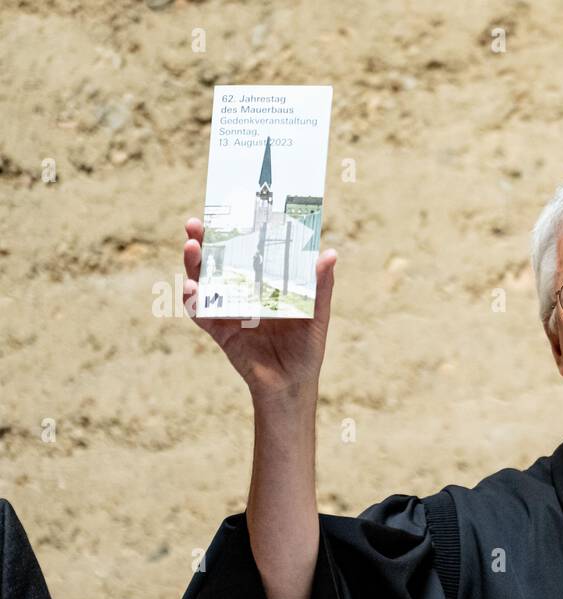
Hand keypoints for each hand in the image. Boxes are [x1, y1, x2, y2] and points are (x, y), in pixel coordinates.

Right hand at [182, 218, 336, 401]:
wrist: (293, 384)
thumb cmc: (307, 347)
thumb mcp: (317, 314)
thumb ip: (320, 285)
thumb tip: (330, 253)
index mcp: (263, 283)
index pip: (244, 251)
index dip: (233, 231)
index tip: (227, 209)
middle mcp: (241, 292)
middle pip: (216, 261)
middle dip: (203, 241)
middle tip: (196, 224)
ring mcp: (227, 310)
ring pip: (203, 282)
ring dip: (194, 264)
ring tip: (192, 247)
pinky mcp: (219, 331)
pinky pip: (201, 314)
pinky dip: (192, 301)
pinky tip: (191, 288)